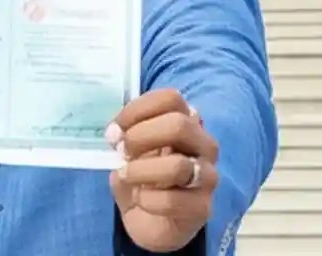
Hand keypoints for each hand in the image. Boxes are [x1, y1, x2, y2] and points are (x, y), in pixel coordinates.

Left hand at [106, 88, 217, 252]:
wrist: (152, 222)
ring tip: (126, 175)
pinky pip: (173, 200)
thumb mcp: (129, 151)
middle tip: (122, 151)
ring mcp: (207, 176)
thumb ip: (126, 135)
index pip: (171, 99)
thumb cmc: (142, 178)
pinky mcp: (202, 208)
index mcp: (186, 123)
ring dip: (141, 170)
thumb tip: (116, 134)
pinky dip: (147, 199)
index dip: (138, 109)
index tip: (115, 130)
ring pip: (178, 166)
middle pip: (179, 125)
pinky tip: (140, 199)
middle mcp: (203, 145)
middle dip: (141, 136)